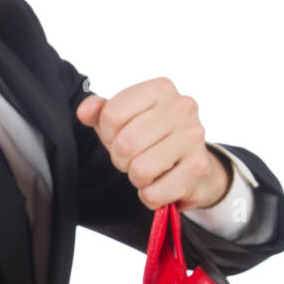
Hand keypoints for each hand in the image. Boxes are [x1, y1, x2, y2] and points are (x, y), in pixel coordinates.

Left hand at [76, 77, 230, 210]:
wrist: (193, 166)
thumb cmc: (153, 138)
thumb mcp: (123, 119)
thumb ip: (100, 111)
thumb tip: (85, 111)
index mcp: (160, 88)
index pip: (111, 114)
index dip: (108, 134)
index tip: (121, 136)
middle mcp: (182, 107)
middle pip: (125, 143)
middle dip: (121, 158)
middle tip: (135, 157)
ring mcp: (194, 137)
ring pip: (140, 169)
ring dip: (136, 178)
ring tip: (149, 169)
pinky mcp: (198, 168)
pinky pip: (154, 193)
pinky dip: (150, 196)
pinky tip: (161, 183)